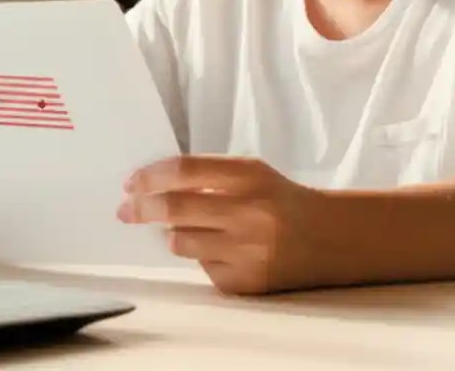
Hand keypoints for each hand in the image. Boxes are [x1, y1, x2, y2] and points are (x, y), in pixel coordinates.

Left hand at [118, 156, 335, 294]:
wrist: (328, 238)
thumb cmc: (277, 199)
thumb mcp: (250, 173)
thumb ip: (205, 176)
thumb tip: (148, 187)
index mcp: (248, 177)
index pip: (183, 171)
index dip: (150, 176)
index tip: (130, 183)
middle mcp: (248, 213)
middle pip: (173, 209)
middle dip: (141, 208)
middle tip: (126, 210)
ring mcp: (246, 251)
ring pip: (180, 242)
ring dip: (174, 234)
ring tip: (190, 228)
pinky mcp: (244, 282)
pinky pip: (201, 267)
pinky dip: (203, 257)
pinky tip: (224, 250)